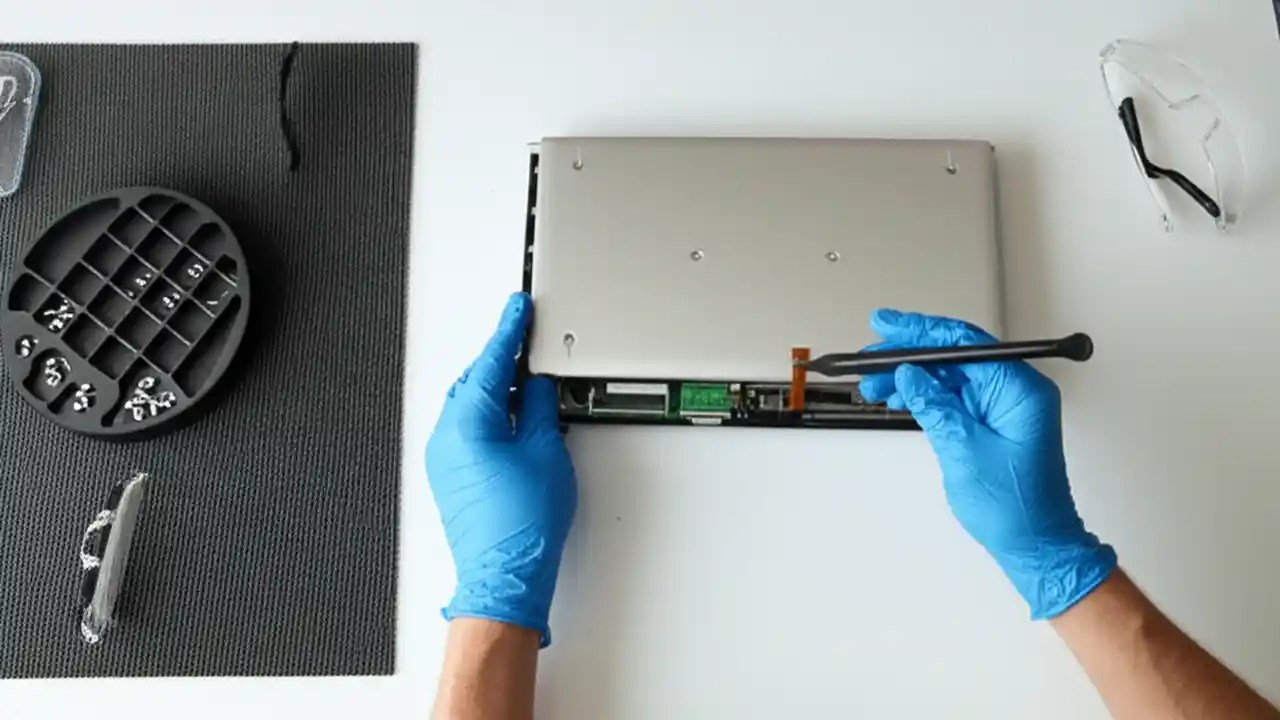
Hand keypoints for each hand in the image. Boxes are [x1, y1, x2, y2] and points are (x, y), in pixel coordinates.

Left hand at [426, 293, 576, 645]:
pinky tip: (515, 417)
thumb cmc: (523, 525)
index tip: (517, 307)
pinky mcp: (450, 475)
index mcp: (468, 421)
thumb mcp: (546, 449)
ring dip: (498, 389)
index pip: (491, 360)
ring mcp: (444, 457)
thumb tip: (537, 384)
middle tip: (530, 342)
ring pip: (471, 404)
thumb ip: (540, 406)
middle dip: (502, 360)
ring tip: (531, 382)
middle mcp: (447, 435)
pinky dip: (490, 414)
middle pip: (476, 380)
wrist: (504, 575)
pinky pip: (468, 428)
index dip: (509, 330)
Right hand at [859, 309, 1115, 618]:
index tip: (887, 326)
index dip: (920, 331)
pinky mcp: (992, 421)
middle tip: (870, 357)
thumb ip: (935, 407)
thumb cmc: (1017, 508)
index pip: (965, 343)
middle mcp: (1016, 392)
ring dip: (911, 377)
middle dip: (909, 355)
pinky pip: (954, 396)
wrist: (1035, 545)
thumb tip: (910, 375)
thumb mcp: (964, 452)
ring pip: (950, 376)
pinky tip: (899, 396)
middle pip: (955, 356)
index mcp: (1021, 391)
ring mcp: (1004, 406)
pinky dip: (925, 395)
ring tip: (875, 385)